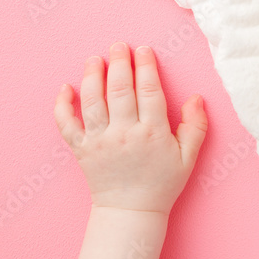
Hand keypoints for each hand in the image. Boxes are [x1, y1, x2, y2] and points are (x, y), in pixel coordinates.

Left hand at [53, 42, 207, 214]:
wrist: (131, 212)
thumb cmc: (161, 184)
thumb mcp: (188, 157)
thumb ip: (196, 126)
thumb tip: (196, 97)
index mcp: (153, 133)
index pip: (149, 90)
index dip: (147, 67)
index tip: (144, 50)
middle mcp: (124, 133)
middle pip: (120, 89)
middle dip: (120, 63)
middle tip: (119, 46)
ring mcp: (100, 141)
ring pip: (93, 101)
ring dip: (93, 76)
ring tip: (96, 59)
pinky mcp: (82, 150)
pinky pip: (67, 125)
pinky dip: (62, 106)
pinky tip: (65, 88)